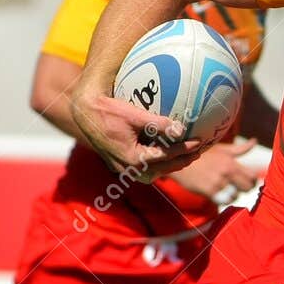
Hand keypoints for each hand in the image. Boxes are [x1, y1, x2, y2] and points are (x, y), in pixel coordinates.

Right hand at [70, 87, 204, 181]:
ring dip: (171, 165)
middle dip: (183, 161)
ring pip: (155, 172)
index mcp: (134, 158)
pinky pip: (145, 168)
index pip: (166, 156)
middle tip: (199, 151)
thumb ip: (158, 124)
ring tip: (187, 155)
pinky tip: (167, 153)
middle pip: (163, 169)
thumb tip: (181, 129)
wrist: (84, 113)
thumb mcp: (134, 115)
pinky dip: (158, 162)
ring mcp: (124, 169)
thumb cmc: (108, 110)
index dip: (185, 149)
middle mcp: (129, 168)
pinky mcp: (121, 164)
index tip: (199, 142)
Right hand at [169, 138, 258, 203]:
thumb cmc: (203, 153)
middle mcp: (226, 173)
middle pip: (247, 188)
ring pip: (235, 196)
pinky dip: (223, 199)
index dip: (252, 180)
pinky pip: (223, 201)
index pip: (252, 176)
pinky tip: (218, 194)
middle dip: (244, 188)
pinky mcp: (208, 192)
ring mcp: (217, 183)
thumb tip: (255, 141)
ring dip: (232, 194)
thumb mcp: (222, 149)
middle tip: (237, 187)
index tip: (247, 181)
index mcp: (231, 162)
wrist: (180, 159)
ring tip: (226, 190)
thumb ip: (240, 149)